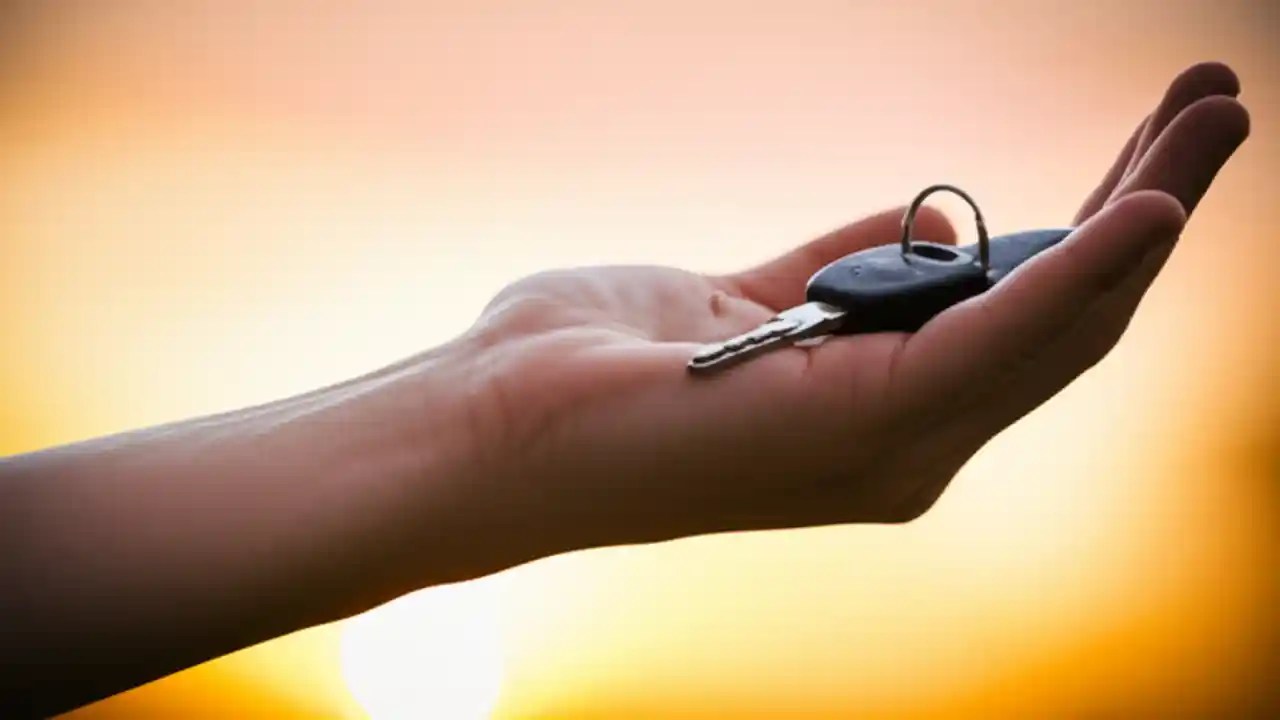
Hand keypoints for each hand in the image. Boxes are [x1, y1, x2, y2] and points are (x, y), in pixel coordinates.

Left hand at [407, 63, 1248, 574]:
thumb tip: (944, 221)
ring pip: (1058, 324)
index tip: (1152, 136)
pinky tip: (1148, 207)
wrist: (497, 428)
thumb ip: (848, 268)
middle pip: (1063, 315)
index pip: (1019, 314)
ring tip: (1217, 115)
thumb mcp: (747, 296)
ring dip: (1147, 215)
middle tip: (1223, 101)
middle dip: (1151, 203)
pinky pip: (998, 339)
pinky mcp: (866, 428)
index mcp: (877, 412)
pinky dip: (1079, 271)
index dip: (1097, 227)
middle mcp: (905, 443)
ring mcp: (893, 446)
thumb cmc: (601, 367)